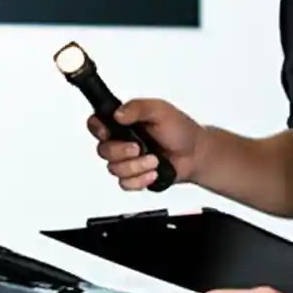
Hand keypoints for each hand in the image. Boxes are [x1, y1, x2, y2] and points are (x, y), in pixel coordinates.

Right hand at [87, 98, 204, 190]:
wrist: (195, 154)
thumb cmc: (179, 130)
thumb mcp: (159, 110)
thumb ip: (137, 108)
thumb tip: (118, 113)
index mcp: (123, 122)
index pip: (97, 123)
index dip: (97, 129)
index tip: (107, 133)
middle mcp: (122, 141)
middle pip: (103, 150)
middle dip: (122, 152)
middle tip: (139, 148)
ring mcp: (127, 160)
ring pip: (114, 169)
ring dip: (136, 166)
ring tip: (154, 160)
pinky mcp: (134, 176)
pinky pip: (125, 184)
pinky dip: (141, 179)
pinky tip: (153, 172)